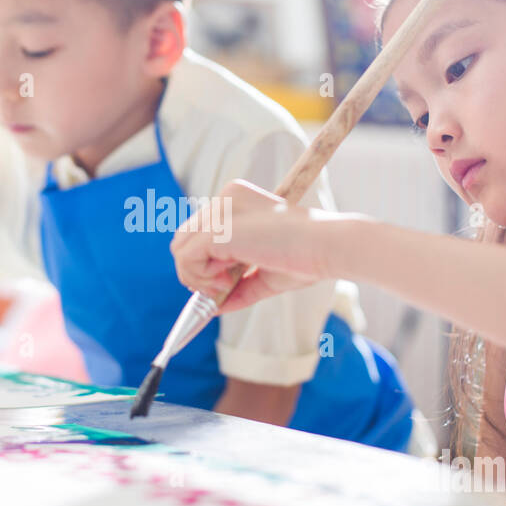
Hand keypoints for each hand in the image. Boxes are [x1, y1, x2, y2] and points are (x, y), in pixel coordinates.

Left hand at [170, 179, 353, 311]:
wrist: (326, 247)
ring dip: (197, 276)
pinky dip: (200, 277)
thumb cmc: (306, 258)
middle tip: (223, 288)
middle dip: (196, 272)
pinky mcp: (218, 228)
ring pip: (179, 247)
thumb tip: (215, 307)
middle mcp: (225, 198)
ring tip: (226, 284)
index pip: (199, 231)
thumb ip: (239, 286)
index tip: (225, 283)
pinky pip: (186, 256)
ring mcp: (220, 210)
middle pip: (184, 238)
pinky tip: (227, 281)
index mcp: (236, 200)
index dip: (204, 263)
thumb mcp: (264, 273)